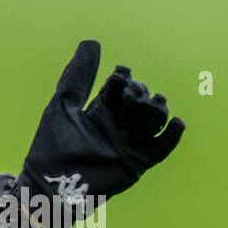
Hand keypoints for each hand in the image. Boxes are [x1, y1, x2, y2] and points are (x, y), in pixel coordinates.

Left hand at [16, 40, 184, 227]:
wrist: (52, 186)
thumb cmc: (52, 145)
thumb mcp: (64, 105)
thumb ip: (78, 76)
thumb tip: (92, 42)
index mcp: (98, 110)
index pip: (118, 88)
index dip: (123, 79)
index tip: (121, 74)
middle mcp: (116, 126)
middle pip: (138, 103)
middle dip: (139, 95)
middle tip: (132, 96)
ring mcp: (128, 144)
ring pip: (152, 122)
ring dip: (156, 110)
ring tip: (152, 104)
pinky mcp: (137, 164)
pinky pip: (162, 149)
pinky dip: (172, 136)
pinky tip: (176, 122)